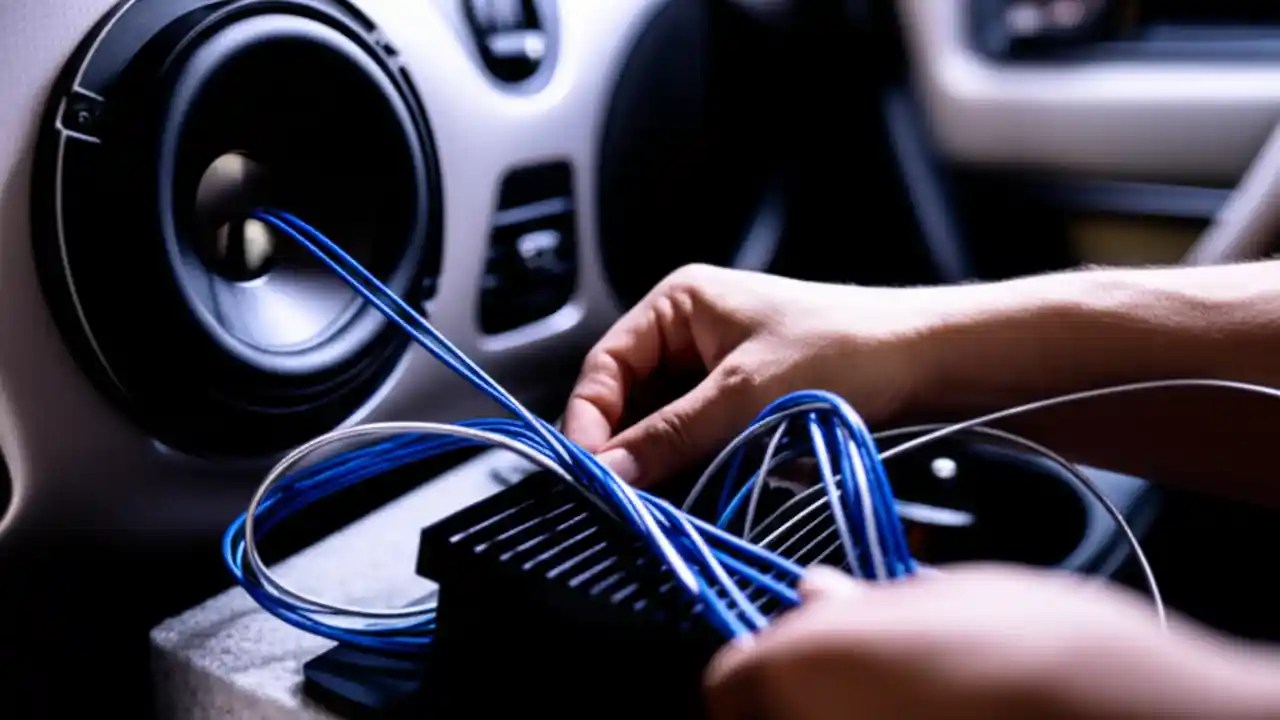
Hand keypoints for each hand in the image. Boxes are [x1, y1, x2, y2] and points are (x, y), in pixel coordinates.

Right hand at [563, 264, 936, 486]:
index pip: (604, 365)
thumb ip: (673, 434)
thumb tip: (612, 471)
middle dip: (630, 446)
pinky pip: (699, 436)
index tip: (593, 470)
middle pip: (630, 398)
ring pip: (664, 423)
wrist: (929, 360)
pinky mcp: (744, 399)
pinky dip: (695, 462)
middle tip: (630, 494)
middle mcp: (691, 331)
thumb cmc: (847, 347)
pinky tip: (702, 485)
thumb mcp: (746, 394)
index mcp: (680, 303)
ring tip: (670, 492)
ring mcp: (717, 367)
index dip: (591, 419)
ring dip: (665, 459)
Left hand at [705, 564, 1279, 719]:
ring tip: (907, 699)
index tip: (800, 651)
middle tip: (860, 676)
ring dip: (836, 713)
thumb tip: (813, 593)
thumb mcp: (940, 594)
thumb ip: (859, 603)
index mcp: (792, 668)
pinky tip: (931, 718)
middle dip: (801, 694)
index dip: (765, 662)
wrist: (1131, 718)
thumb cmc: (1034, 645)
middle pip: (765, 714)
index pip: (729, 679)